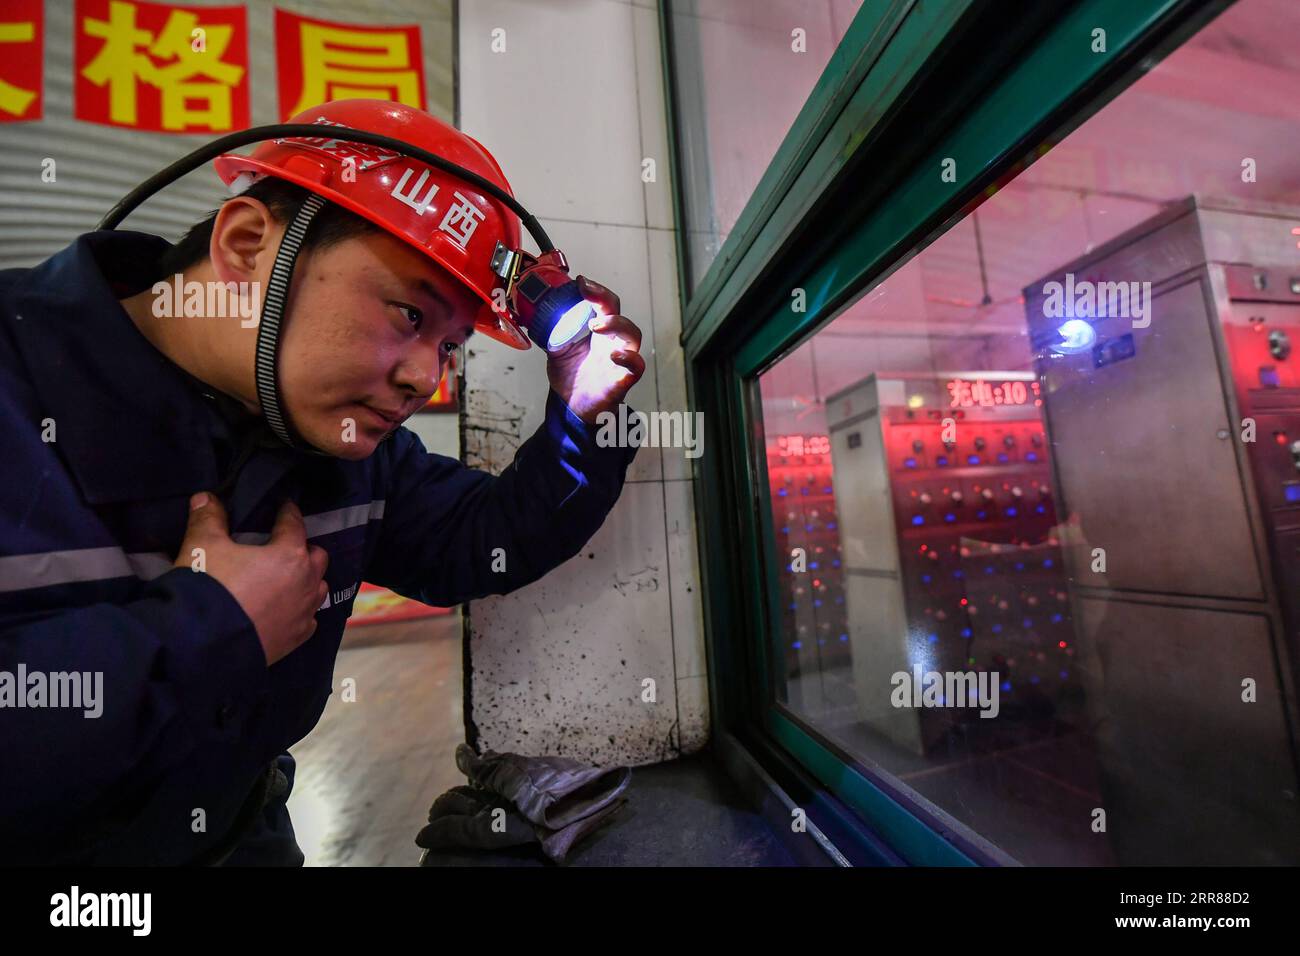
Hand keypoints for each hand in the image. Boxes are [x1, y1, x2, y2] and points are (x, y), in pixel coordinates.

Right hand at [174, 494, 329, 665]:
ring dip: (308, 580)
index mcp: (289, 554)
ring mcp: (304, 613)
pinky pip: (309, 619)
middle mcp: (306, 582)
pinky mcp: (297, 639)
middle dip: (303, 549)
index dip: (288, 513)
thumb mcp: (202, 547)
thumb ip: (208, 519)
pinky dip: (302, 611)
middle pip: (317, 557)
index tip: (285, 507)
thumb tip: (205, 498)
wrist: (204, 646)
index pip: (294, 524)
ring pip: (319, 588)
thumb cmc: (210, 589)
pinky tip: (288, 610)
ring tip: (288, 578)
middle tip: (283, 546)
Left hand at [545, 276, 646, 424]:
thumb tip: (537, 314)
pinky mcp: (622, 380)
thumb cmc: (572, 379)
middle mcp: (612, 342)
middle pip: (619, 313)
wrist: (573, 409)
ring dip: (617, 324)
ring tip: (597, 325)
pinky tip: (615, 355)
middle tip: (587, 293)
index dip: (596, 291)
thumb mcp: (557, 350)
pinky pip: (636, 367)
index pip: (604, 304)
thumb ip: (552, 332)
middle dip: (605, 299)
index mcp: (598, 333)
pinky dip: (630, 359)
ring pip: (633, 335)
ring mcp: (619, 360)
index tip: (580, 282)